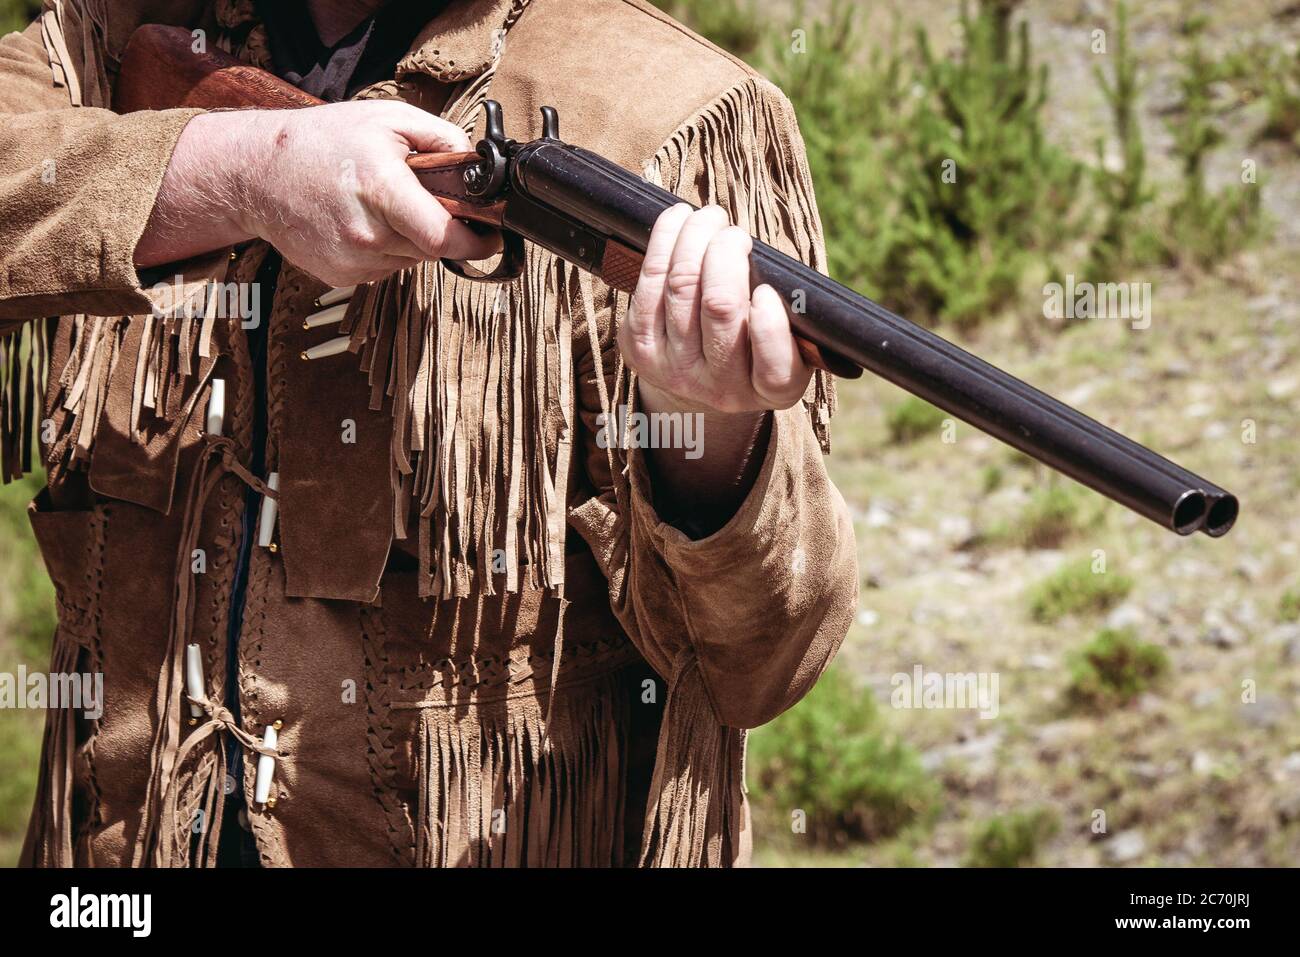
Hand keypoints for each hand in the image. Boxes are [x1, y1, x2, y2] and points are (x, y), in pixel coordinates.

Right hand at [136, 101, 499, 285]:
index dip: (475, 242)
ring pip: (410, 260)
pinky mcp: (341, 276)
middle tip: (426, 202)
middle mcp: (366, 232)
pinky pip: (385, 269)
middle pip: (430, 248)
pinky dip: (387, 250)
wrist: (257, 174)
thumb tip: (477, 163)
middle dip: (440, 229)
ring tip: (383, 206)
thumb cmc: (322, 141)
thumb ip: (441, 137)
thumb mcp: (387, 118)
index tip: (492, 237)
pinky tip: (362, 222)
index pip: (441, 236)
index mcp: (380, 188)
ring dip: (412, 239)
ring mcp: (352, 260)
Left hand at [619, 203, 810, 414]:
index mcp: (771, 389)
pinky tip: (679, 220)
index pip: (775, 367)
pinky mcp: (640, 349)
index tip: (766, 292)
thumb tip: (775, 265)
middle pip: (719, 308)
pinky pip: (650, 282)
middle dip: (725, 254)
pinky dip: (666, 240)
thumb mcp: (789, 343)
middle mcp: (722, 388)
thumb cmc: (754, 346)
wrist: (697, 384)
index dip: (769, 326)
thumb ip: (793, 315)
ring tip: (710, 219)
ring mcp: (676, 370)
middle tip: (734, 235)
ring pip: (681, 286)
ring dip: (695, 237)